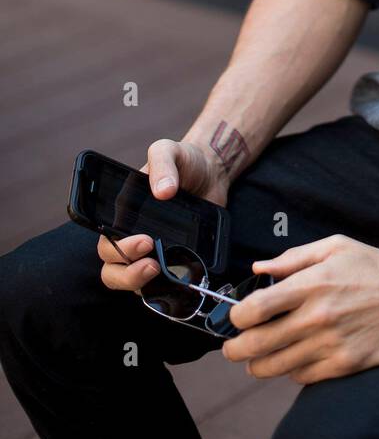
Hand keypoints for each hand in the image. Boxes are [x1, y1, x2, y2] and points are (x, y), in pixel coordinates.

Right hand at [97, 138, 229, 292]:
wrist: (212, 171)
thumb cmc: (185, 160)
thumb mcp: (170, 151)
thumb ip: (162, 163)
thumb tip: (162, 191)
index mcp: (123, 212)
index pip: (105, 240)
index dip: (117, 249)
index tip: (144, 242)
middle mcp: (131, 234)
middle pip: (112, 267)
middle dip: (127, 272)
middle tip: (152, 262)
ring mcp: (151, 250)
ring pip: (130, 281)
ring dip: (140, 283)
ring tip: (162, 270)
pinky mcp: (172, 259)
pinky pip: (159, 284)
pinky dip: (164, 288)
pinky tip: (178, 279)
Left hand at [221, 234, 378, 384]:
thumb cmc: (376, 267)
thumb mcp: (336, 246)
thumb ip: (293, 258)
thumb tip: (259, 269)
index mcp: (311, 284)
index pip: (255, 309)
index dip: (236, 317)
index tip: (235, 318)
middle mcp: (317, 317)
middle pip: (256, 345)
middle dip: (235, 349)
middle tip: (233, 347)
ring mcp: (330, 344)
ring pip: (273, 367)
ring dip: (258, 364)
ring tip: (257, 357)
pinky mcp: (344, 365)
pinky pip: (301, 377)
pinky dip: (291, 371)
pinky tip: (295, 358)